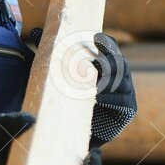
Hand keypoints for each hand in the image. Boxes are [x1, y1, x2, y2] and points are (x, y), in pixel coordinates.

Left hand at [23, 28, 136, 146]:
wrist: (76, 133)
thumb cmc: (71, 99)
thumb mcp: (61, 75)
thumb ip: (52, 53)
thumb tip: (37, 31)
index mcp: (106, 64)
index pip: (110, 47)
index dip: (105, 42)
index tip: (95, 38)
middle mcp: (119, 76)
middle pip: (118, 61)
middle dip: (108, 58)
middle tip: (96, 58)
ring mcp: (126, 91)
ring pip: (121, 79)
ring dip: (108, 78)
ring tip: (94, 79)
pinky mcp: (128, 109)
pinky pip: (121, 100)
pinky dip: (110, 98)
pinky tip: (98, 98)